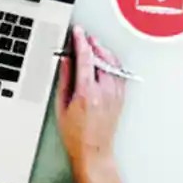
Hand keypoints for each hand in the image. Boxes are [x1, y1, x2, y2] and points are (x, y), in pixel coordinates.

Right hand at [56, 26, 125, 182]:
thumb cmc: (75, 134)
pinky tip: (106, 61)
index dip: (81, 41)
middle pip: (101, 58)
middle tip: (84, 37)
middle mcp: (104, 91)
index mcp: (87, 92)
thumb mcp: (61, 106)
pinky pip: (120, 73)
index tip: (78, 32)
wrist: (93, 150)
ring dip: (103, 52)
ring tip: (94, 47)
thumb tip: (65, 60)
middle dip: (92, 44)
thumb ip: (64, 79)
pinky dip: (113, 63)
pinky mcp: (121, 97)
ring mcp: (115, 94)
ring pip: (113, 63)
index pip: (86, 58)